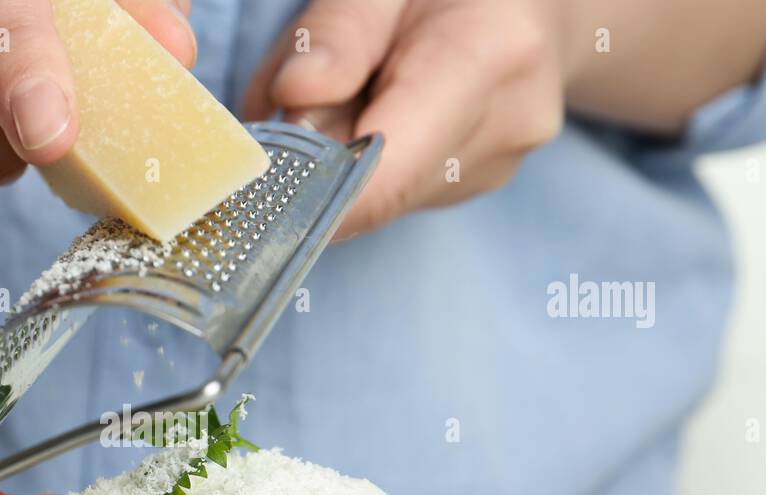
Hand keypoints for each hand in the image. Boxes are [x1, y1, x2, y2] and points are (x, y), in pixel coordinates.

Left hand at [243, 0, 568, 237]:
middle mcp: (504, 126)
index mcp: (487, 58)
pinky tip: (381, 105)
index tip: (260, 175)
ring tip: (356, 84)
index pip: (386, 174)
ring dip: (340, 153)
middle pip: (374, 186)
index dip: (312, 190)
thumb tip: (293, 95)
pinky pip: (398, 187)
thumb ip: (339, 31)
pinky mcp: (479, 181)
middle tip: (304, 92)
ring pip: (380, 192)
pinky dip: (367, 156)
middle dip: (318, 154)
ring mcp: (497, 165)